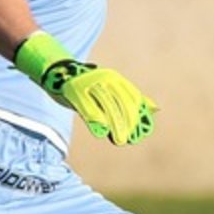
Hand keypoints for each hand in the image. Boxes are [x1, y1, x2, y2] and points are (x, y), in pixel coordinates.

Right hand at [16, 32, 156, 144]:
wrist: (58, 73)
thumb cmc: (87, 86)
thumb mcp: (111, 89)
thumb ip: (132, 98)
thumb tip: (156, 108)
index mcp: (115, 79)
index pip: (133, 97)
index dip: (139, 115)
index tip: (142, 132)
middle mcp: (105, 79)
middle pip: (122, 102)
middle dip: (128, 122)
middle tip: (130, 139)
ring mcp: (89, 84)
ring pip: (107, 106)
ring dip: (115, 124)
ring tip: (119, 140)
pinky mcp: (75, 92)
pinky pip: (87, 107)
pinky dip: (96, 119)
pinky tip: (101, 132)